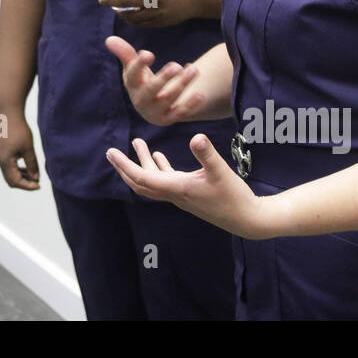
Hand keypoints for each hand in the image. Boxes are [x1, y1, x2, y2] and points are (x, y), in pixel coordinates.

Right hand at [0, 111, 40, 189]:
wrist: (9, 115)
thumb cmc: (19, 130)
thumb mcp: (28, 148)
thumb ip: (32, 164)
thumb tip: (36, 178)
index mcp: (6, 161)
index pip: (16, 181)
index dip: (28, 186)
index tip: (39, 185)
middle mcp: (1, 161)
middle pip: (11, 180)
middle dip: (24, 184)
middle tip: (37, 183)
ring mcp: (0, 157)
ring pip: (10, 174)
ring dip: (21, 177)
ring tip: (34, 175)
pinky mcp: (2, 152)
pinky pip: (9, 167)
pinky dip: (18, 170)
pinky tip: (28, 166)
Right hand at [105, 35, 208, 124]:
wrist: (152, 106)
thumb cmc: (142, 81)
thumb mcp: (134, 68)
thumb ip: (125, 53)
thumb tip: (109, 39)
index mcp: (132, 85)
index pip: (132, 75)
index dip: (139, 65)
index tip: (148, 54)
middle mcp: (141, 100)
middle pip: (151, 90)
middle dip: (164, 78)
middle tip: (176, 66)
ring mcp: (155, 111)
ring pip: (169, 99)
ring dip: (182, 85)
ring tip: (194, 70)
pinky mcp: (169, 119)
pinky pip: (180, 113)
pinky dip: (191, 104)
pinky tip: (201, 94)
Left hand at [106, 135, 265, 237]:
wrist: (247, 219)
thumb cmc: (234, 197)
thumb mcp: (221, 172)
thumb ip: (207, 154)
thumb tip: (196, 137)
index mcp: (177, 188)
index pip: (143, 178)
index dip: (125, 165)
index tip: (111, 152)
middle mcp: (175, 194)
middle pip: (141, 183)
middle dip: (124, 168)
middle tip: (110, 153)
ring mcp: (181, 195)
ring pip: (154, 181)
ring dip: (143, 163)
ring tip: (137, 142)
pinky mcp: (190, 194)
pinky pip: (167, 181)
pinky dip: (159, 168)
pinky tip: (158, 156)